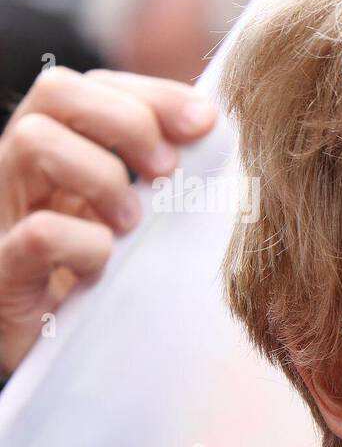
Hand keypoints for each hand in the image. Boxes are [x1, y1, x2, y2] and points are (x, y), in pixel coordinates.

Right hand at [0, 68, 215, 375]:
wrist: (59, 362)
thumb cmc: (108, 286)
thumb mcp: (140, 224)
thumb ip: (164, 180)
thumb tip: (216, 132)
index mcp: (61, 152)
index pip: (95, 84)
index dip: (153, 92)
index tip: (206, 122)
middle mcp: (23, 172)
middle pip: (56, 91)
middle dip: (127, 120)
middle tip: (167, 172)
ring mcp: (3, 215)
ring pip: (31, 140)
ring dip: (101, 176)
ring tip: (131, 223)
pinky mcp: (2, 270)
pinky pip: (35, 233)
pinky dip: (82, 244)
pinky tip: (101, 266)